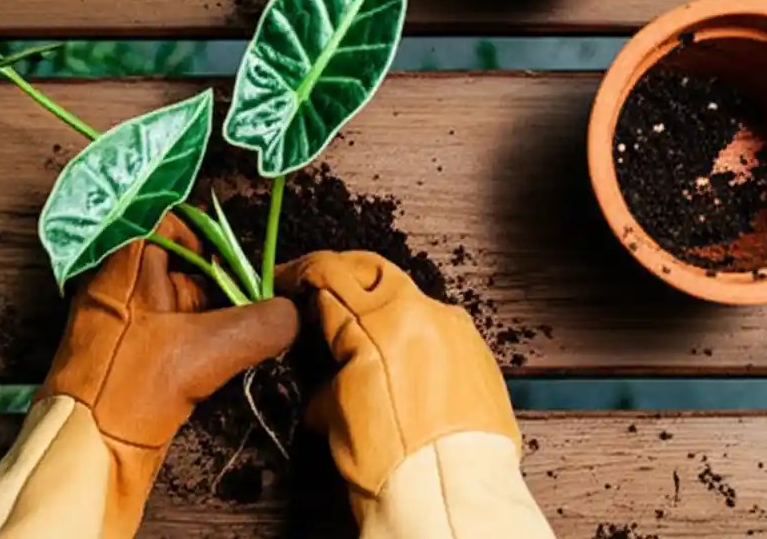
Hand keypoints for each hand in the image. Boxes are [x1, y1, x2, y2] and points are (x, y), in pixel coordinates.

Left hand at [0, 217, 298, 538]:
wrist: (82, 453)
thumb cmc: (126, 390)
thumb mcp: (204, 351)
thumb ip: (259, 326)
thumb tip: (292, 314)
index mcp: (124, 265)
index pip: (170, 222)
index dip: (207, 241)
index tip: (232, 272)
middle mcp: (115, 286)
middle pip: (178, 266)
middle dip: (216, 289)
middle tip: (242, 315)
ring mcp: (115, 321)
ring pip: (174, 304)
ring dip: (206, 323)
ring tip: (225, 347)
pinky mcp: (120, 355)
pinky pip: (165, 335)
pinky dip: (189, 347)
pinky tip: (203, 371)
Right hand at [278, 250, 518, 496]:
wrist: (450, 495)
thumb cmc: (394, 465)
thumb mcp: (335, 411)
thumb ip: (328, 368)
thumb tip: (327, 363)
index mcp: (379, 322)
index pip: (329, 276)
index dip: (302, 276)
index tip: (290, 281)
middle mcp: (422, 313)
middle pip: (370, 270)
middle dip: (340, 276)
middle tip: (320, 291)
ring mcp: (454, 329)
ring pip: (406, 294)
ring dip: (379, 303)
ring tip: (361, 334)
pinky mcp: (476, 350)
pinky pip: (437, 323)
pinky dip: (413, 330)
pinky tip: (399, 358)